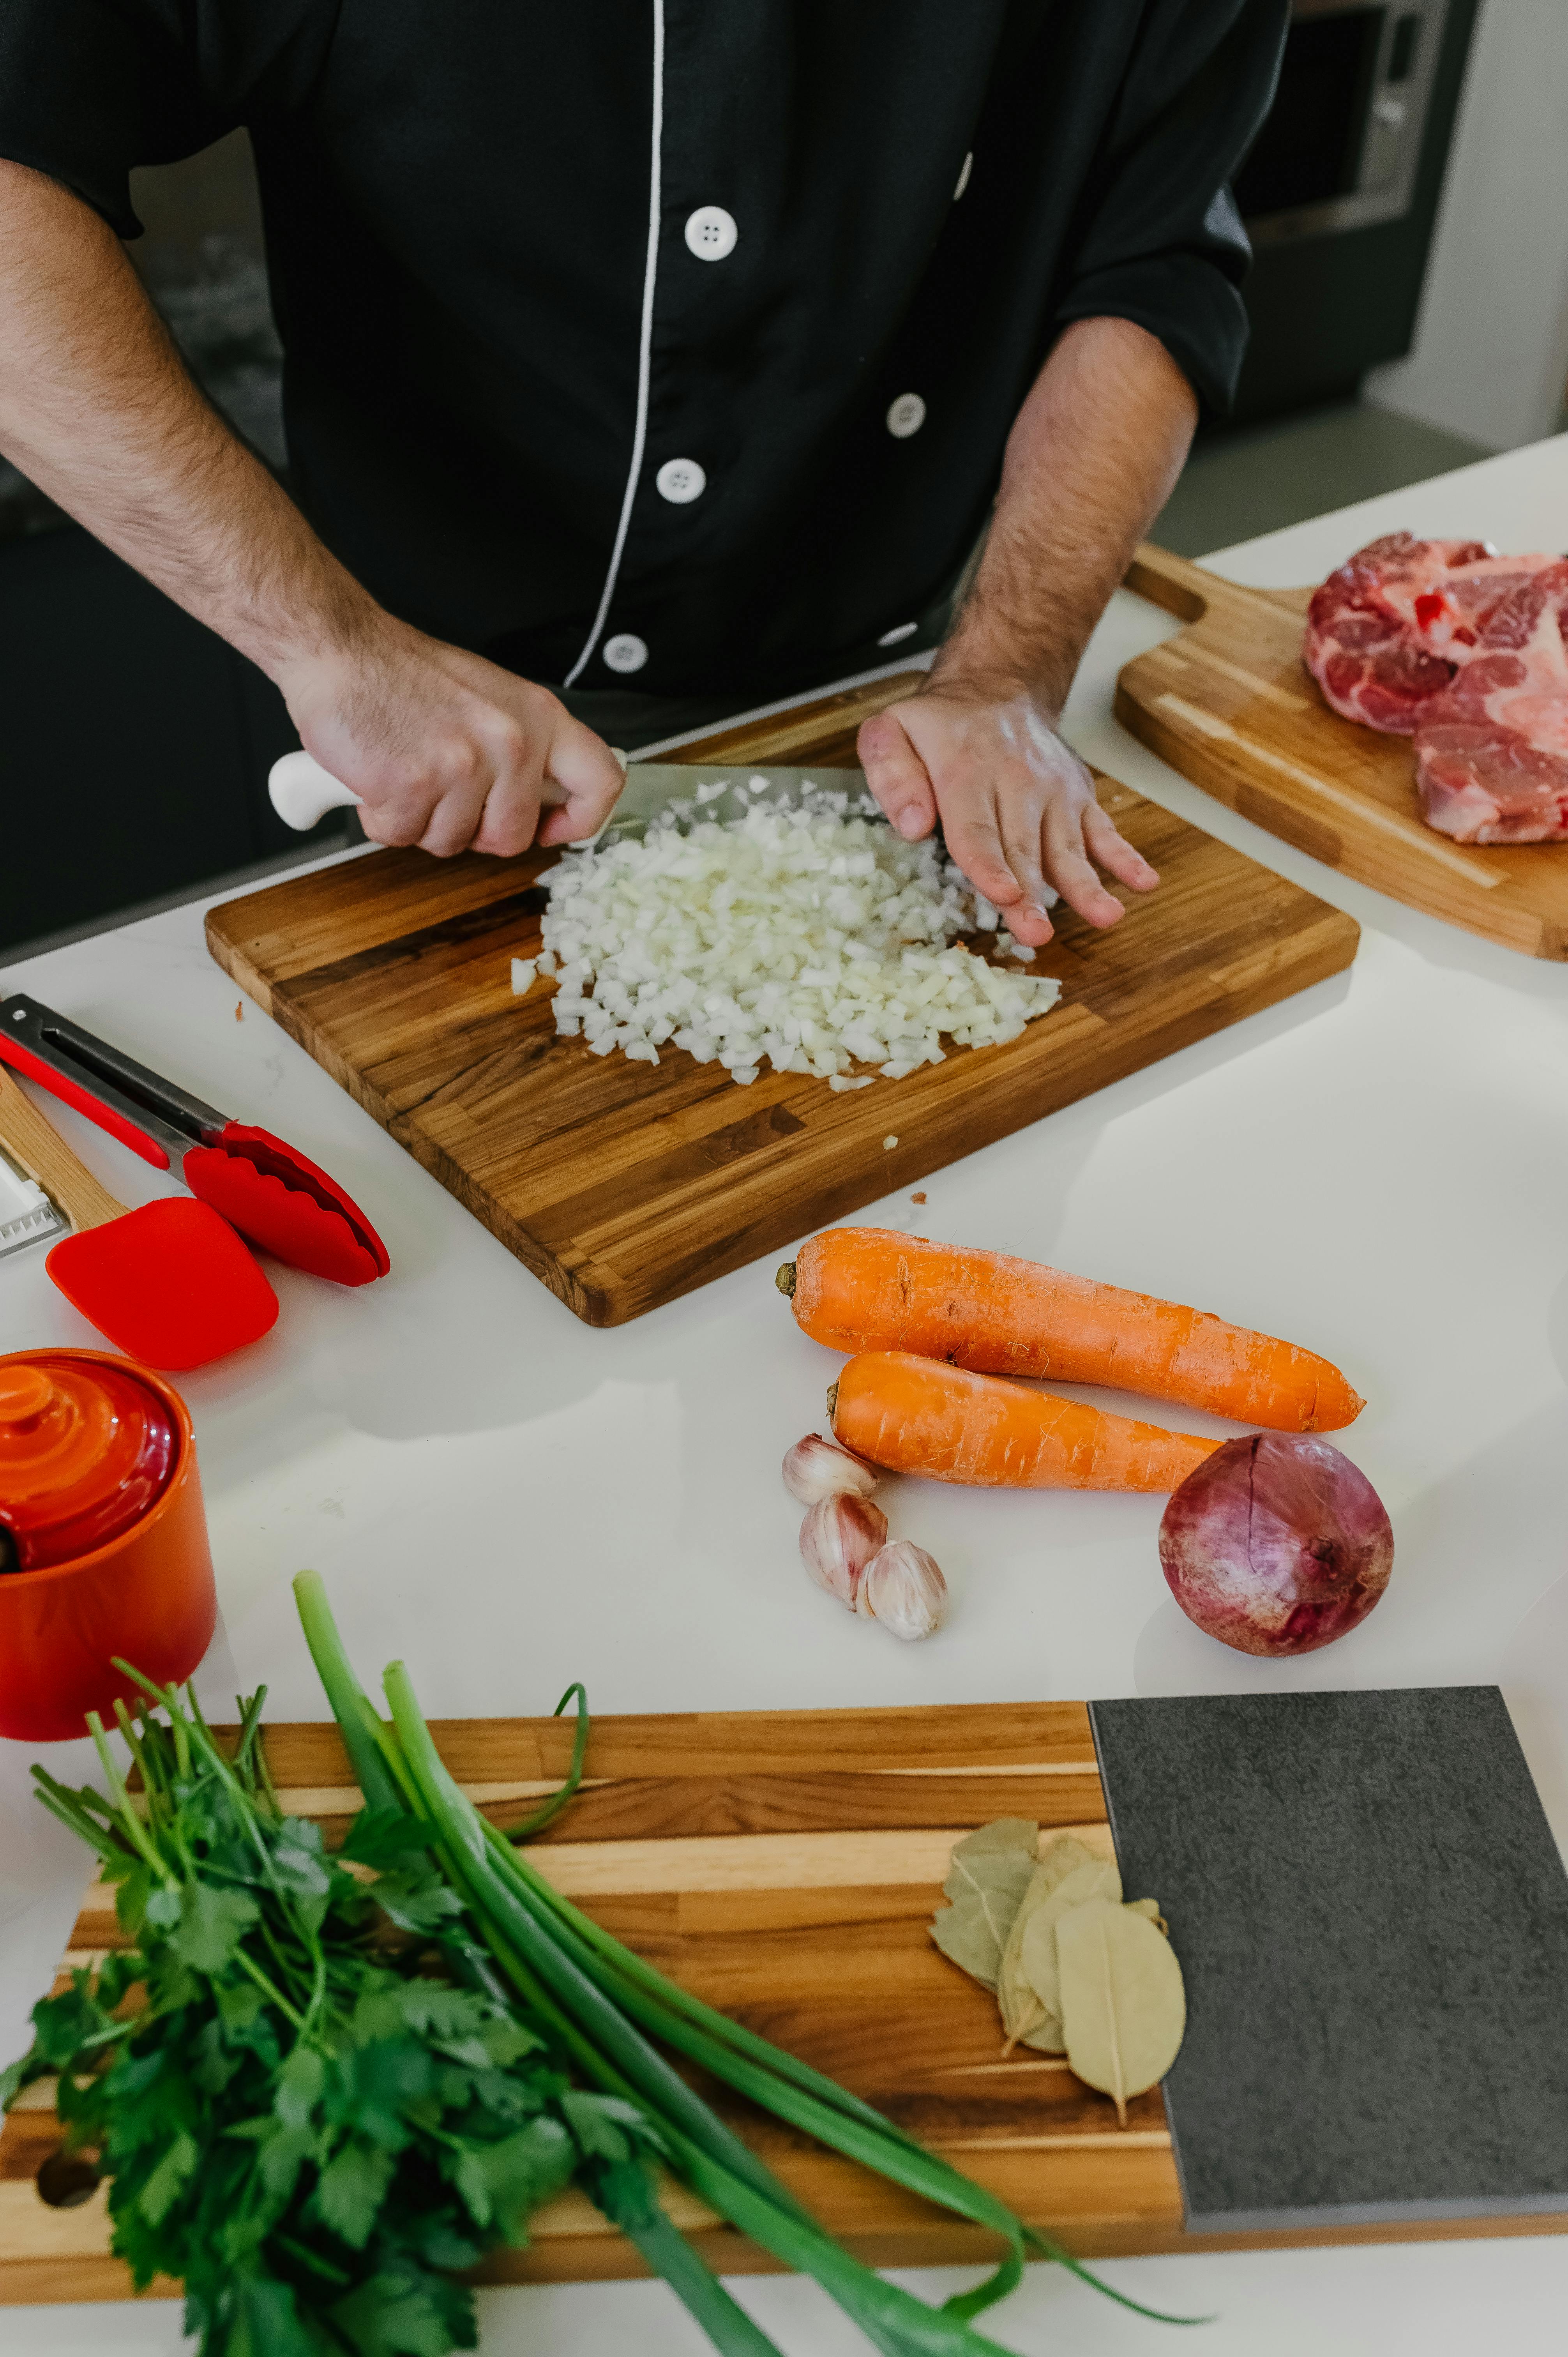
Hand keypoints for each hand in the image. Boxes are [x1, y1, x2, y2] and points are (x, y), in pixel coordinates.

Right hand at [277, 618, 624, 857]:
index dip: (580, 820)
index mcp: (537, 717)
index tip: (551, 827)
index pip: (600, 782)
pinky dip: (383, 818)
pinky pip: (403, 836)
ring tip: (406, 769)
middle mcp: (510, 742)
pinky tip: (378, 776)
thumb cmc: (403, 675)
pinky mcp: (413, 787)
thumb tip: (546, 801)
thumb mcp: (489, 698)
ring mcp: (463, 766)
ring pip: (452, 842)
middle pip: (512, 836)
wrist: (338, 650)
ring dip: (422, 820)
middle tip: (446, 796)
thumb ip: (524, 748)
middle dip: (475, 832)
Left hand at [857, 680, 1157, 946]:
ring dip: (1086, 885)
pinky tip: (1144, 882)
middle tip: (1038, 934)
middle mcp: (1017, 781)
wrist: (995, 686)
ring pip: (1068, 845)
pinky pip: (1103, 829)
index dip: (990, 865)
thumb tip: (913, 825)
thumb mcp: (890, 732)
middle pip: (1024, 847)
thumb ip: (893, 777)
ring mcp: (1053, 790)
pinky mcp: (1077, 795)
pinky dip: (1124, 857)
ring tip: (1106, 916)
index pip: (977, 828)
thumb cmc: (938, 725)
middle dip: (1033, 895)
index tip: (1003, 894)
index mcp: (966, 771)